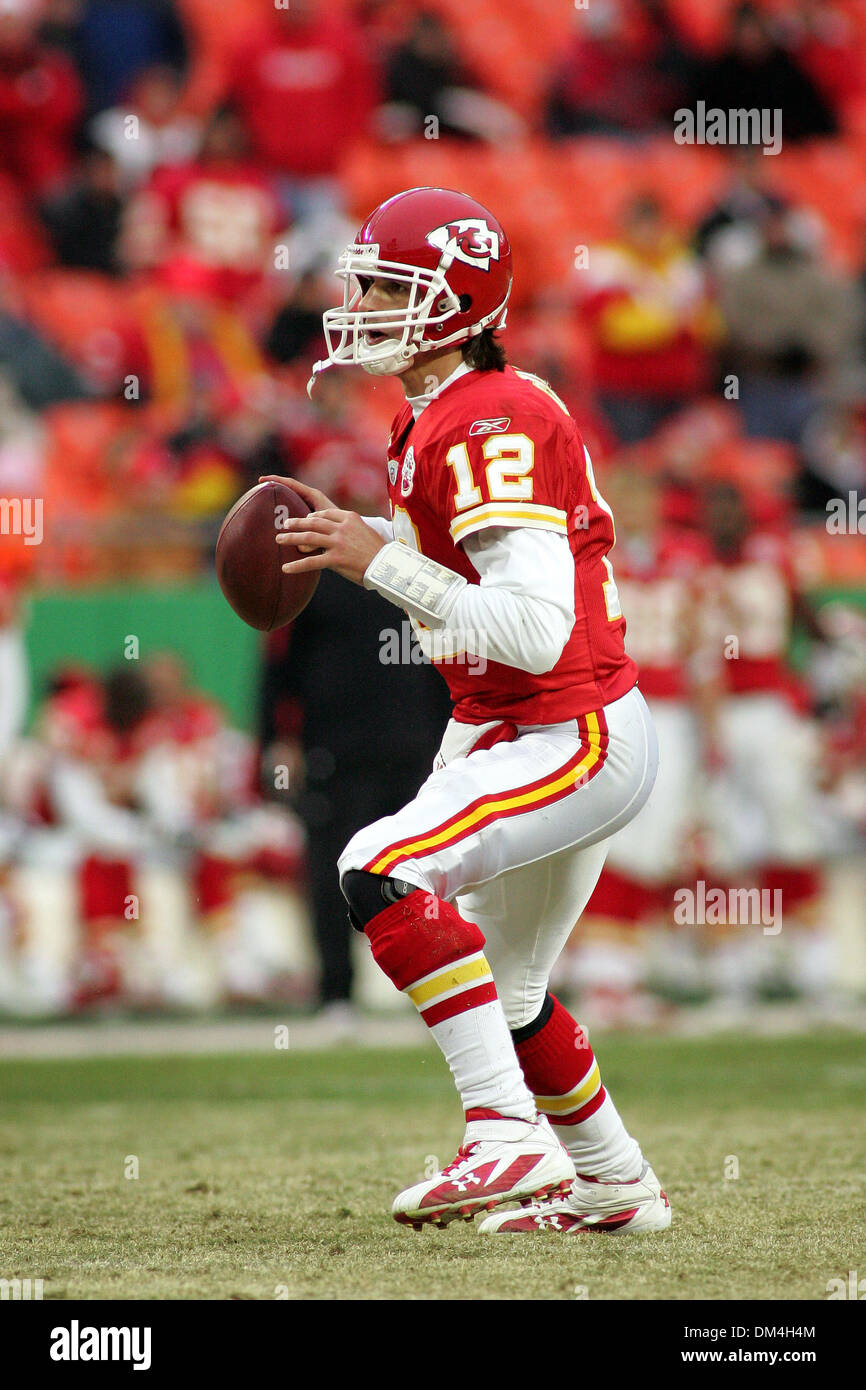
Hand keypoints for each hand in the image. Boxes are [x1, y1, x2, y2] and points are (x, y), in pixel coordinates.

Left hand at [262, 474, 384, 585]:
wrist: (387, 565)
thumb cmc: (378, 551)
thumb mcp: (366, 532)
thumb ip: (350, 529)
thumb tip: (336, 534)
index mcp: (350, 518)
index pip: (326, 514)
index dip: (312, 516)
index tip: (305, 519)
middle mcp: (342, 528)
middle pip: (313, 523)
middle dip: (297, 523)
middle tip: (285, 524)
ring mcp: (338, 543)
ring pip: (309, 538)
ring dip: (291, 538)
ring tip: (279, 540)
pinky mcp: (336, 559)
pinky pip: (312, 562)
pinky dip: (297, 565)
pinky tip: (286, 569)